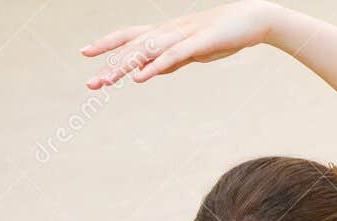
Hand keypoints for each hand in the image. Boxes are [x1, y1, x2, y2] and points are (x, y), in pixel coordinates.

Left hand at [80, 1, 277, 87]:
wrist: (251, 20)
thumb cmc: (223, 35)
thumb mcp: (193, 51)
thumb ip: (171, 61)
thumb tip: (152, 70)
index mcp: (166, 32)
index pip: (129, 36)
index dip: (107, 43)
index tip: (85, 52)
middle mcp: (168, 31)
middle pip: (132, 46)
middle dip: (110, 63)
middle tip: (92, 83)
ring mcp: (182, 36)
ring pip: (147, 51)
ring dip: (125, 66)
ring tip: (106, 81)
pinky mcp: (198, 44)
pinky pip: (172, 56)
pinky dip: (155, 67)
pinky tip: (141, 78)